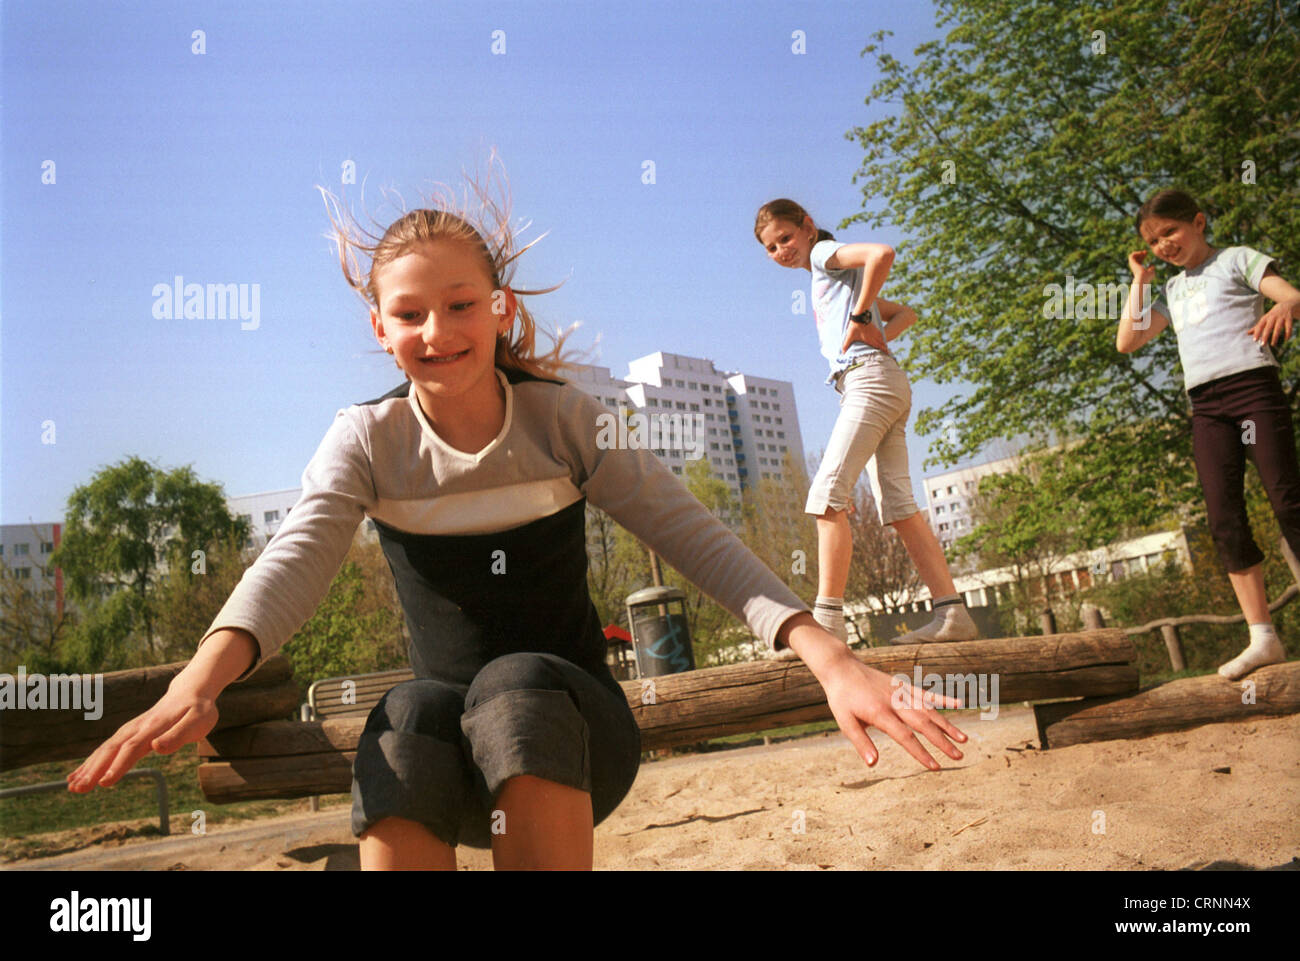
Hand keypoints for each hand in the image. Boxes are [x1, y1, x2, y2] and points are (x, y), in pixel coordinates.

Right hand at [66, 675, 219, 792]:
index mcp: (154, 727)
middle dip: (94, 770)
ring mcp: (131, 730)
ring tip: (72, 787)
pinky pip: (107, 748)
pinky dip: (91, 762)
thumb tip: (157, 748)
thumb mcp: (198, 721)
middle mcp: (137, 728)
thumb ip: (178, 735)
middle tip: (78, 789)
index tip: (104, 782)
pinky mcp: (128, 734)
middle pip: (112, 750)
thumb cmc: (198, 709)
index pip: (132, 748)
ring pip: (105, 749)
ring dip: (88, 767)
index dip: (118, 765)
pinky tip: (77, 776)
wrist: (190, 691)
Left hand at [819, 651, 966, 770]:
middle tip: (959, 757)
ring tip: (963, 738)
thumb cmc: (842, 698)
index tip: (935, 767)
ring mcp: (901, 692)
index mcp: (880, 713)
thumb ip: (861, 742)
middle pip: (923, 724)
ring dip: (947, 724)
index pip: (905, 737)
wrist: (841, 667)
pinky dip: (941, 699)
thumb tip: (873, 764)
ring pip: (929, 710)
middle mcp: (895, 702)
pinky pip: (925, 693)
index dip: (921, 753)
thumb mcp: (845, 722)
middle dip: (942, 742)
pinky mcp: (903, 685)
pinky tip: (958, 704)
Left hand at [841, 317, 889, 353]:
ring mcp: (875, 332)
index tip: (887, 354)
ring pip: (881, 339)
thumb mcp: (849, 336)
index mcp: (869, 340)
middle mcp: (873, 337)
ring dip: (884, 344)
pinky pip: (880, 334)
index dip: (882, 350)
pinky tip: (882, 338)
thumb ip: (846, 345)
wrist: (860, 315)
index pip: (877, 347)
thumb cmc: (854, 326)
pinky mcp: (874, 328)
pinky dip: (882, 337)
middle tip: (888, 353)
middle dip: (884, 349)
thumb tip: (842, 352)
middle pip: (881, 344)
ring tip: (886, 348)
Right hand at [1128, 250, 1155, 284]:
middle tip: (1146, 251)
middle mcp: (1135, 266)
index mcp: (1138, 269)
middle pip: (1137, 258)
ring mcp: (1133, 264)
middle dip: (1141, 253)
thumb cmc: (1147, 277)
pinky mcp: (1132, 262)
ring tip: (1143, 252)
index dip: (1143, 256)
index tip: (1147, 253)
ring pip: (1133, 256)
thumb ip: (1152, 268)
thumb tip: (1152, 266)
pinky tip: (1140, 253)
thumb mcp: (1152, 272)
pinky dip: (1135, 253)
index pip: (1140, 261)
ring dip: (1138, 253)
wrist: (1142, 278)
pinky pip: (1131, 256)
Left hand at [1249, 300, 1297, 346]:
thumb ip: (1257, 327)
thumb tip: (1248, 333)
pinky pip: (1289, 327)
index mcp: (1265, 318)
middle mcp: (1273, 317)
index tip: (1254, 340)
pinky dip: (1287, 334)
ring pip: (1278, 328)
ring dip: (1275, 337)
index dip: (1257, 333)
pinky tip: (1286, 340)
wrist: (1286, 305)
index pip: (1260, 326)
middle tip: (1262, 345)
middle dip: (1265, 336)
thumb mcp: (1265, 319)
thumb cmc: (1273, 315)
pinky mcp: (1289, 318)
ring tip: (1273, 345)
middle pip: (1268, 327)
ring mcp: (1281, 318)